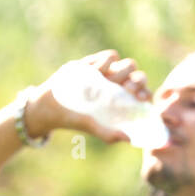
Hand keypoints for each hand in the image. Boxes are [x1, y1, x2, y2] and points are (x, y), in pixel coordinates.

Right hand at [27, 50, 152, 144]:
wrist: (49, 105)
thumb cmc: (73, 119)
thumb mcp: (91, 126)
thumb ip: (108, 134)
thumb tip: (129, 139)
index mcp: (121, 102)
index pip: (143, 94)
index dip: (145, 94)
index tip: (139, 98)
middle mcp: (118, 86)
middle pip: (139, 77)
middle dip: (137, 81)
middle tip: (126, 89)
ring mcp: (108, 73)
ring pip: (128, 64)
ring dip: (123, 71)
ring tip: (108, 81)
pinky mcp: (97, 62)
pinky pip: (111, 56)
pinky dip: (107, 62)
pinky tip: (96, 72)